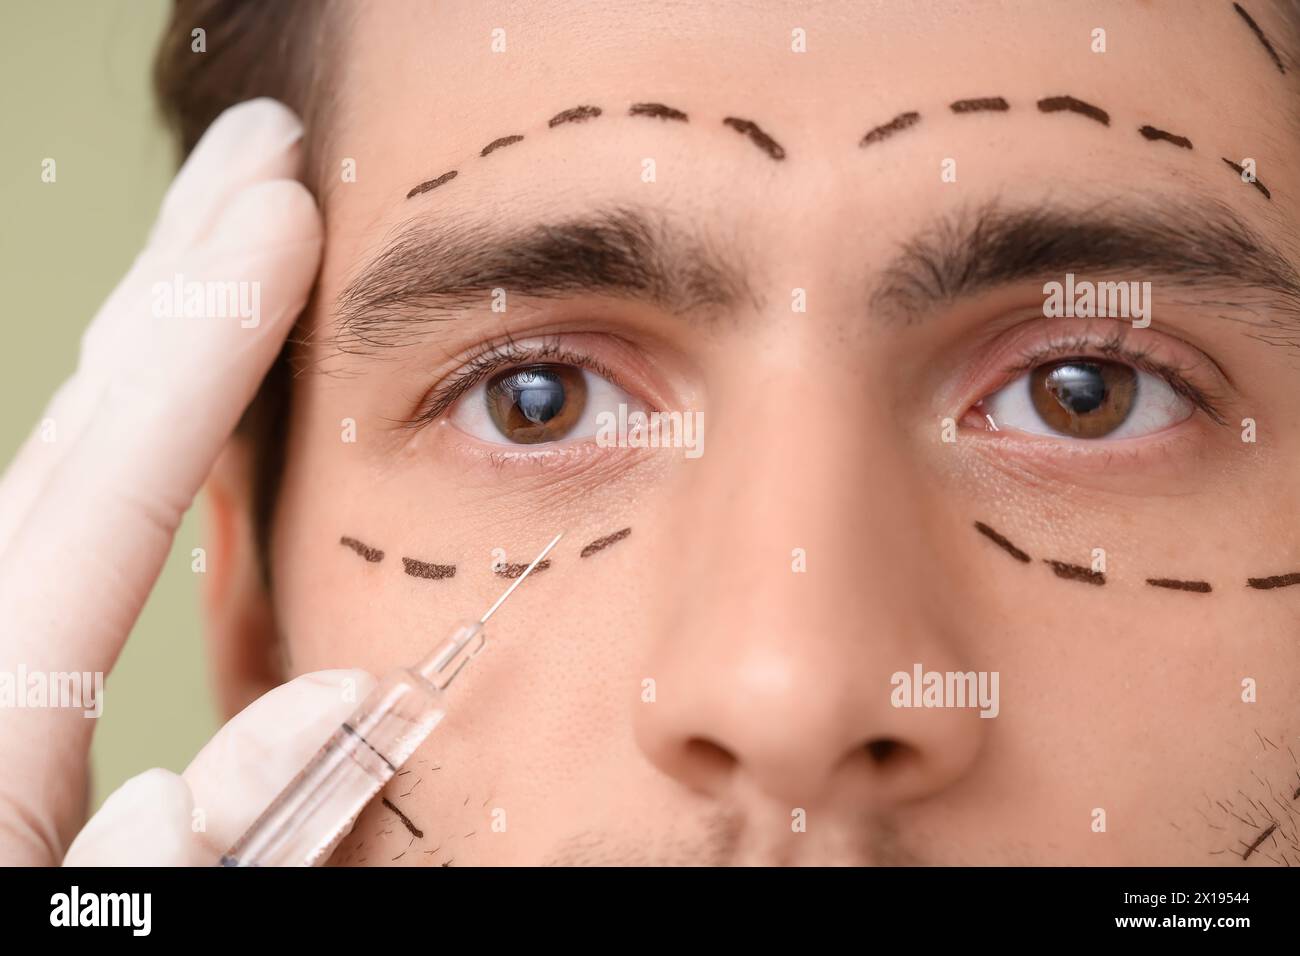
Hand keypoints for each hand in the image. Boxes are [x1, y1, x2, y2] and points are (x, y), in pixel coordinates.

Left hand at [0, 99, 321, 863]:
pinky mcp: (0, 719)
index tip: (270, 206)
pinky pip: (71, 562)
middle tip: (248, 161)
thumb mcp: (109, 933)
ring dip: (159, 357)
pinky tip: (176, 399)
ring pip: (67, 486)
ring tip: (227, 246)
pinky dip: (134, 468)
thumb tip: (333, 700)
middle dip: (173, 289)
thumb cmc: (12, 948)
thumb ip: (211, 854)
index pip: (99, 501)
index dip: (197, 342)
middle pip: (71, 449)